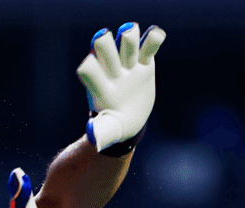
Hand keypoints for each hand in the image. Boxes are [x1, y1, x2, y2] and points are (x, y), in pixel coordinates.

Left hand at [77, 22, 165, 152]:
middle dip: (105, 45)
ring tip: (131, 35)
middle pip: (104, 47)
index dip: (90, 68)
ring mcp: (127, 64)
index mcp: (97, 84)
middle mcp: (110, 69)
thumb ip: (101, 132)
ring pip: (126, 41)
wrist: (129, 119)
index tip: (88, 68)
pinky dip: (153, 39)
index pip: (89, 70)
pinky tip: (157, 35)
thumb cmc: (115, 125)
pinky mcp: (144, 62)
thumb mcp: (109, 130)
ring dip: (128, 37)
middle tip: (108, 46)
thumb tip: (92, 135)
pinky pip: (148, 46)